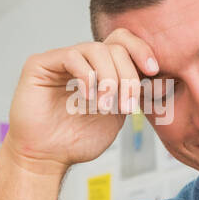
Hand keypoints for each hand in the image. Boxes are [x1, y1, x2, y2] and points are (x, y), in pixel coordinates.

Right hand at [2, 28, 159, 174]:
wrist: (49, 156)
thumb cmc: (80, 138)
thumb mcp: (118, 112)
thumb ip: (133, 92)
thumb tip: (158, 76)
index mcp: (102, 68)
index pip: (124, 43)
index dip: (141, 51)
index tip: (152, 71)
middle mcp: (83, 60)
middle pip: (115, 46)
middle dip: (128, 75)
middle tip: (127, 105)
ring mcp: (61, 60)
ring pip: (96, 49)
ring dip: (109, 79)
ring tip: (106, 106)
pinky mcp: (40, 64)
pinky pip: (71, 56)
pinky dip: (87, 77)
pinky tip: (89, 98)